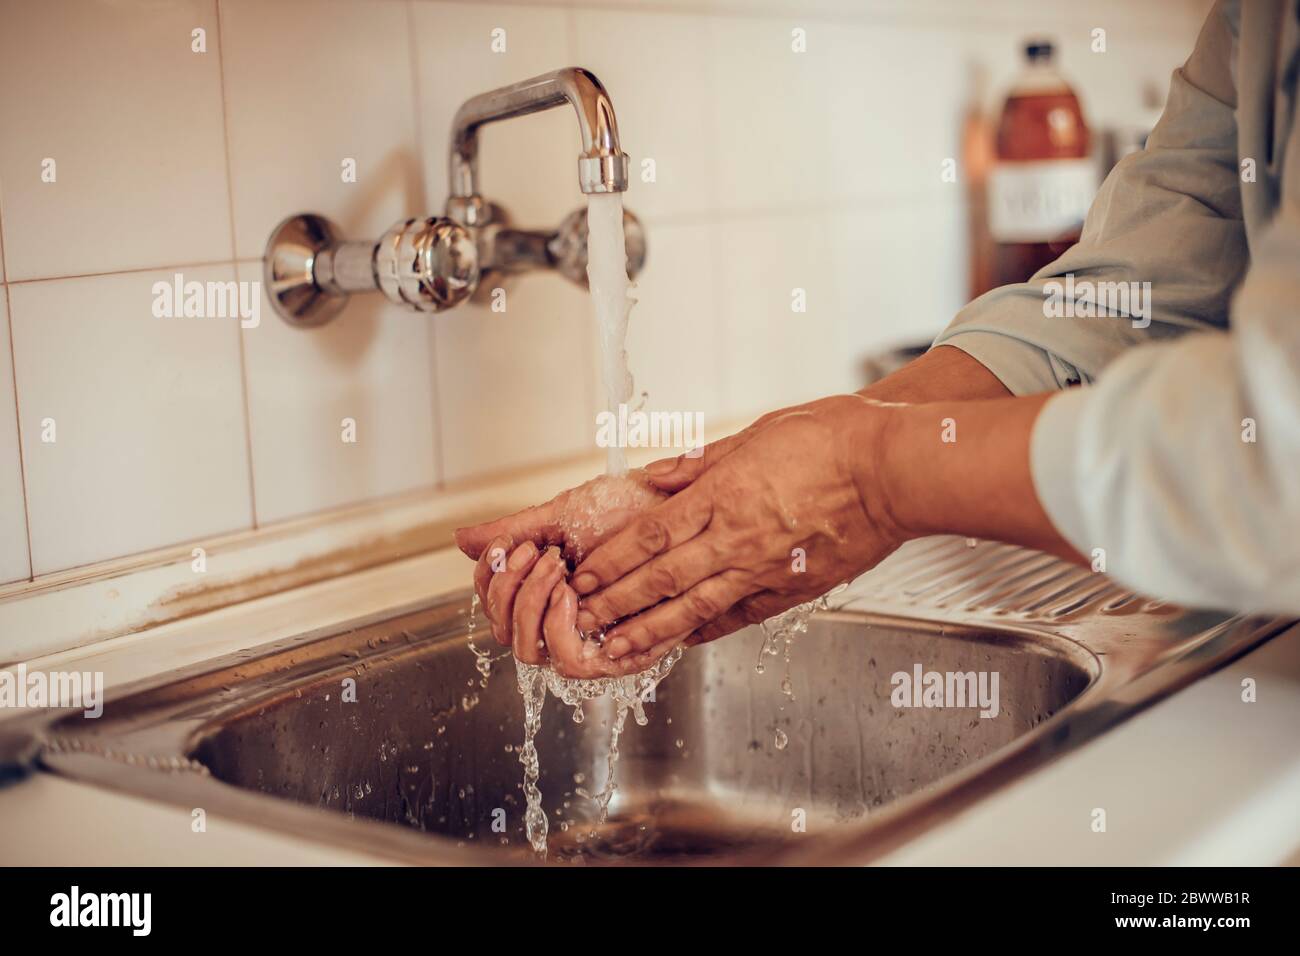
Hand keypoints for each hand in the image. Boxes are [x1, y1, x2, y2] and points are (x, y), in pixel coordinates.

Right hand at [453, 473, 667, 676]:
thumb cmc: (632, 509)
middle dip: (506, 591)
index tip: (506, 546)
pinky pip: (568, 663)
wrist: (679, 509)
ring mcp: (589, 639)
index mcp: (547, 590)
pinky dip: (556, 628)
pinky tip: (568, 593)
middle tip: (534, 554)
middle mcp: (563, 620)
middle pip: (503, 632)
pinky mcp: (617, 653)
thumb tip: (461, 541)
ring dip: (529, 606)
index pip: (494, 606)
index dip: (490, 580)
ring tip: (554, 567)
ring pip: (528, 651)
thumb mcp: (563, 515)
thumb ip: (514, 530)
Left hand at [570, 394, 907, 664]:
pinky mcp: (793, 589)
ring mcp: (765, 569)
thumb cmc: (836, 439)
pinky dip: (705, 631)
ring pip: (694, 608)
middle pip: (661, 577)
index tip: (582, 575)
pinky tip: (681, 641)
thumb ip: (703, 460)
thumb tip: (659, 474)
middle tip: (581, 620)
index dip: (611, 560)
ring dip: (649, 631)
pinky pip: (739, 616)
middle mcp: (737, 537)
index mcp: (724, 493)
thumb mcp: (758, 431)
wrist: (895, 471)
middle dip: (615, 602)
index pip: (650, 534)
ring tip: (617, 648)